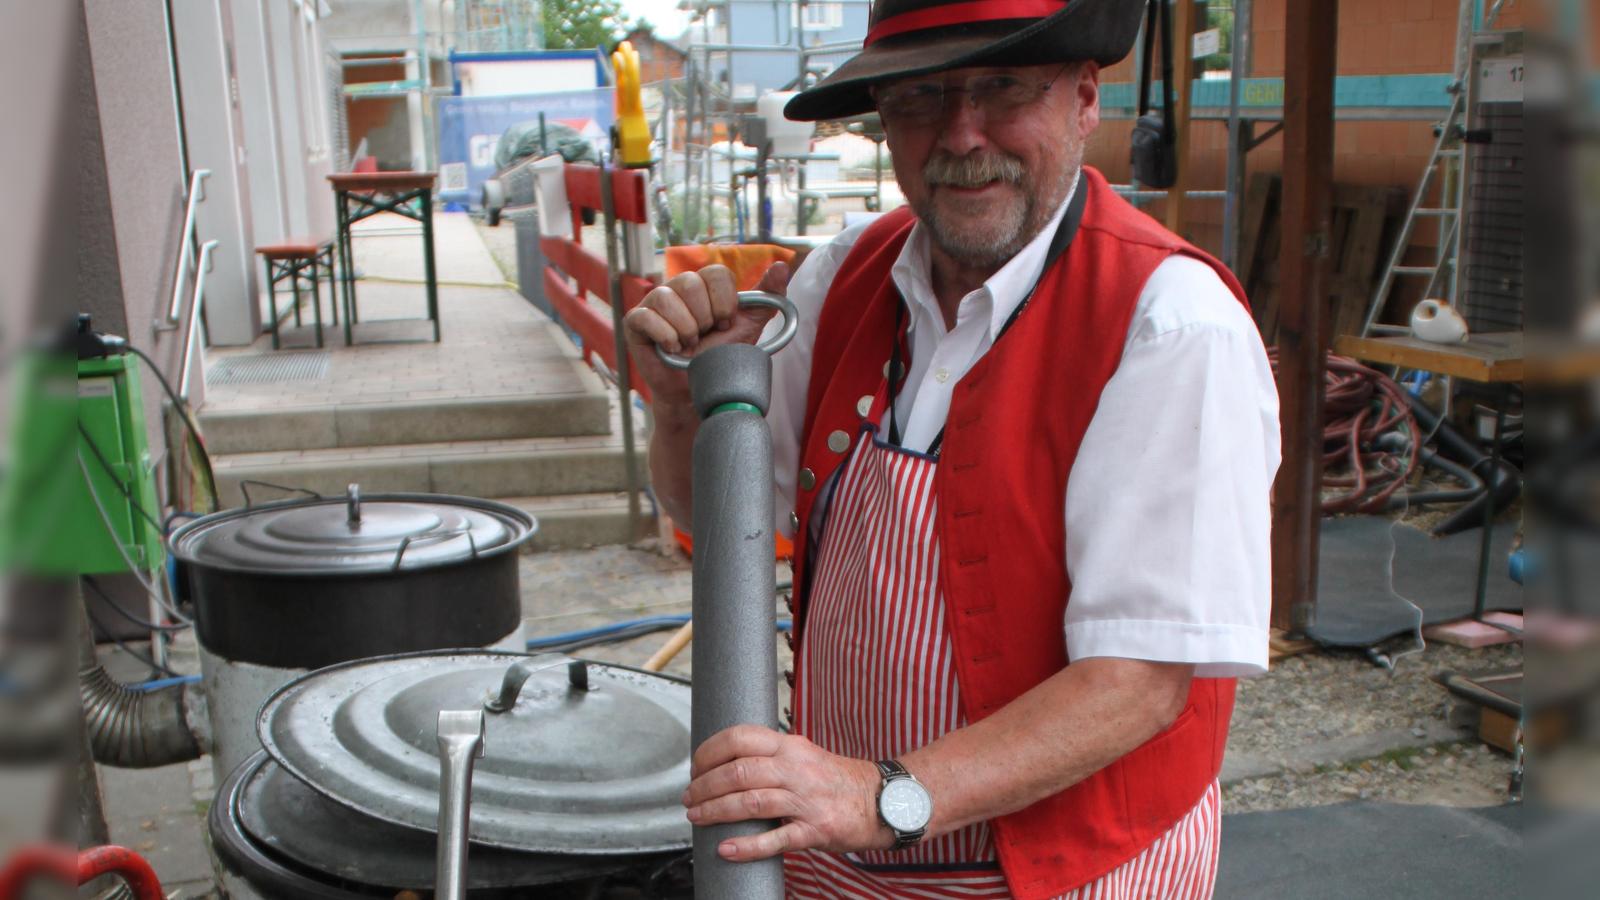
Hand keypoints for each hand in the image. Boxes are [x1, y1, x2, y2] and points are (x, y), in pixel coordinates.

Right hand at [623, 262, 791, 407]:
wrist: (698, 391)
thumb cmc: (720, 358)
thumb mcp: (748, 327)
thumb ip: (767, 298)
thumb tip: (783, 266)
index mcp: (704, 285)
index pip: (716, 273)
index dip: (724, 302)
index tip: (725, 324)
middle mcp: (677, 288)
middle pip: (690, 283)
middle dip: (704, 318)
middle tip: (705, 337)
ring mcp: (654, 303)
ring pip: (667, 298)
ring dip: (685, 329)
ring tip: (689, 346)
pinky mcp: (634, 322)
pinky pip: (646, 316)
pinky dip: (665, 336)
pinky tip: (672, 350)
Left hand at [682, 725, 890, 860]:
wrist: (882, 801)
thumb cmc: (836, 780)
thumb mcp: (803, 754)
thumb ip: (769, 755)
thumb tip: (725, 762)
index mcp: (790, 745)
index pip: (740, 738)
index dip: (709, 752)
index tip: (695, 767)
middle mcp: (796, 768)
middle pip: (739, 771)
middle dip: (705, 786)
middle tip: (689, 798)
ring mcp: (805, 800)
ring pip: (750, 802)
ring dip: (715, 811)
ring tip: (697, 818)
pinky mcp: (814, 830)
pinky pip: (775, 839)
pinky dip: (747, 846)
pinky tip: (727, 849)